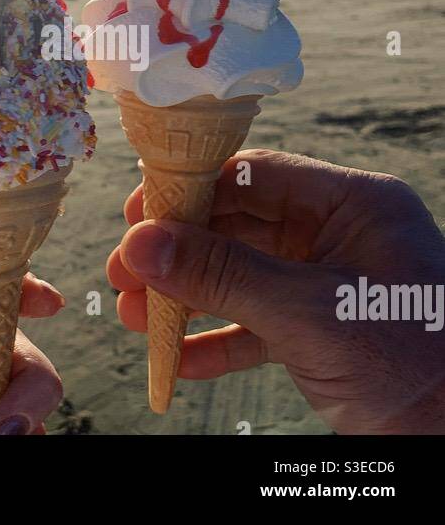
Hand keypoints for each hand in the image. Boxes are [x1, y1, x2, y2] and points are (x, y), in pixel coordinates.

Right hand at [107, 149, 444, 433]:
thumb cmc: (412, 360)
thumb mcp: (310, 312)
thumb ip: (223, 275)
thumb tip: (140, 245)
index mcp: (351, 203)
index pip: (255, 177)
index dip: (191, 192)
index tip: (138, 215)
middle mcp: (336, 234)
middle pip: (238, 226)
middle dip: (179, 251)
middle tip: (124, 269)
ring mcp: (325, 281)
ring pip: (240, 276)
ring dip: (187, 296)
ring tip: (133, 313)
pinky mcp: (317, 329)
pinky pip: (255, 324)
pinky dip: (216, 339)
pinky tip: (176, 357)